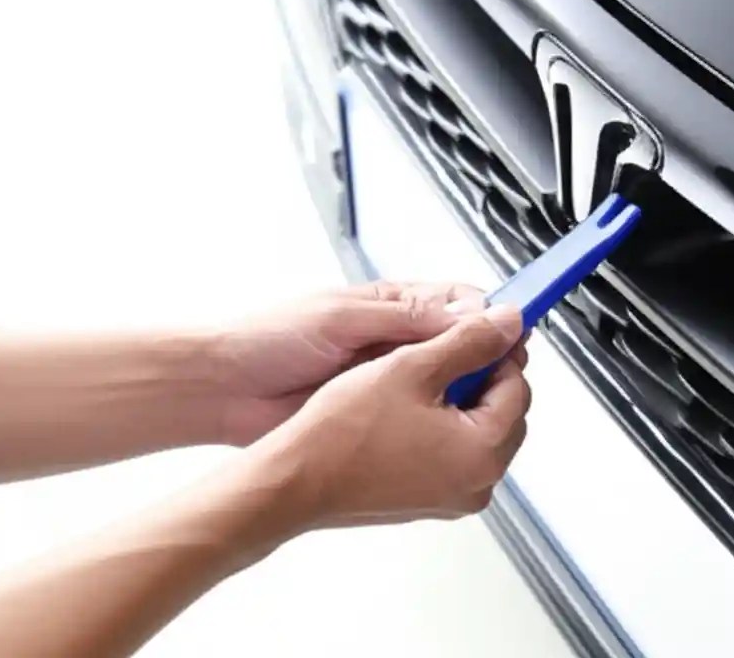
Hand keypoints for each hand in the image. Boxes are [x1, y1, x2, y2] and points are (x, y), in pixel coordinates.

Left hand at [213, 281, 493, 445]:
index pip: (461, 304)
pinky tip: (445, 428)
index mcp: (392, 305)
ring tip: (473, 404)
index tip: (512, 333)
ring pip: (447, 385)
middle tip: (498, 374)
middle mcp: (396, 340)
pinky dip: (438, 423)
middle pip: (463, 346)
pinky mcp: (378, 416)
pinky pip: (421, 418)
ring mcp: (389, 381)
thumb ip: (408, 317)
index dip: (491, 318)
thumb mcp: (343, 318)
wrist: (221, 391)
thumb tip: (471, 314)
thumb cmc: (266, 340)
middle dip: (485, 359)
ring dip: (463, 394)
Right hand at [251, 304, 530, 528]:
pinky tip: (406, 407)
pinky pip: (453, 455)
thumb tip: (508, 323)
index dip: (499, 351)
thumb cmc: (343, 431)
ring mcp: (453, 498)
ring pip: (480, 434)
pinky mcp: (428, 502)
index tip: (481, 329)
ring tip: (419, 377)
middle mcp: (477, 485)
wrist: (292, 481)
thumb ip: (470, 341)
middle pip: (505, 414)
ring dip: (462, 401)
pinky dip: (442, 427)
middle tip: (447, 350)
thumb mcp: (412, 367)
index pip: (517, 387)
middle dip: (483, 378)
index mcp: (483, 453)